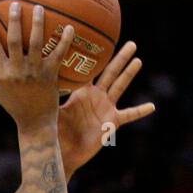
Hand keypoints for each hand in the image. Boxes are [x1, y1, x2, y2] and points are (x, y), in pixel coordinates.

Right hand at [0, 2, 74, 128]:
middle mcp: (17, 71)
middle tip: (15, 4)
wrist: (35, 123)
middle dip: (14, 20)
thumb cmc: (12, 104)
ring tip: (39, 7)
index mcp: (2, 73)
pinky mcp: (50, 75)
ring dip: (37, 24)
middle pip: (13, 40)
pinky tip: (69, 27)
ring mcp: (34, 72)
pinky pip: (58, 54)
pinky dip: (65, 40)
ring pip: (35, 43)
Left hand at [58, 40, 154, 176]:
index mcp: (82, 91)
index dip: (95, 55)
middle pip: (111, 72)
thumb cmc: (55, 133)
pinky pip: (129, 115)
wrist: (64, 153)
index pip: (90, 68)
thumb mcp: (53, 111)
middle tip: (130, 43)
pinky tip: (152, 106)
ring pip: (120, 86)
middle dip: (120, 58)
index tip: (100, 38)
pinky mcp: (112, 122)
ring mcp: (105, 108)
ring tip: (138, 59)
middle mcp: (96, 96)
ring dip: (129, 74)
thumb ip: (52, 94)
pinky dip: (140, 111)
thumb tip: (40, 78)